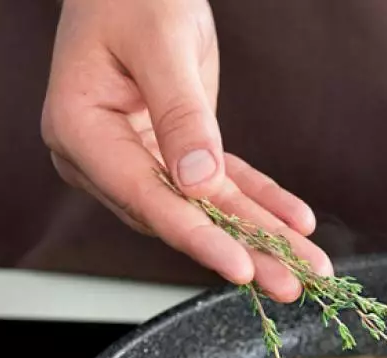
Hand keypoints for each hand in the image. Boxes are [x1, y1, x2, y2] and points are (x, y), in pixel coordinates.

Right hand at [41, 0, 328, 299]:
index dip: (196, 234)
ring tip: (305, 268)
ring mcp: (137, 156)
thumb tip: (198, 182)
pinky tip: (296, 223)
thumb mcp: (161, 45)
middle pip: (180, 214)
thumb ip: (179, 114)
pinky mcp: (172, 149)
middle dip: (241, 249)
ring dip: (259, 236)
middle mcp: (103, 156)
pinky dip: (260, 201)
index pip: (145, 196)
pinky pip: (221, 182)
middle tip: (290, 284)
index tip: (239, 265)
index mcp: (80, 130)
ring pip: (207, 206)